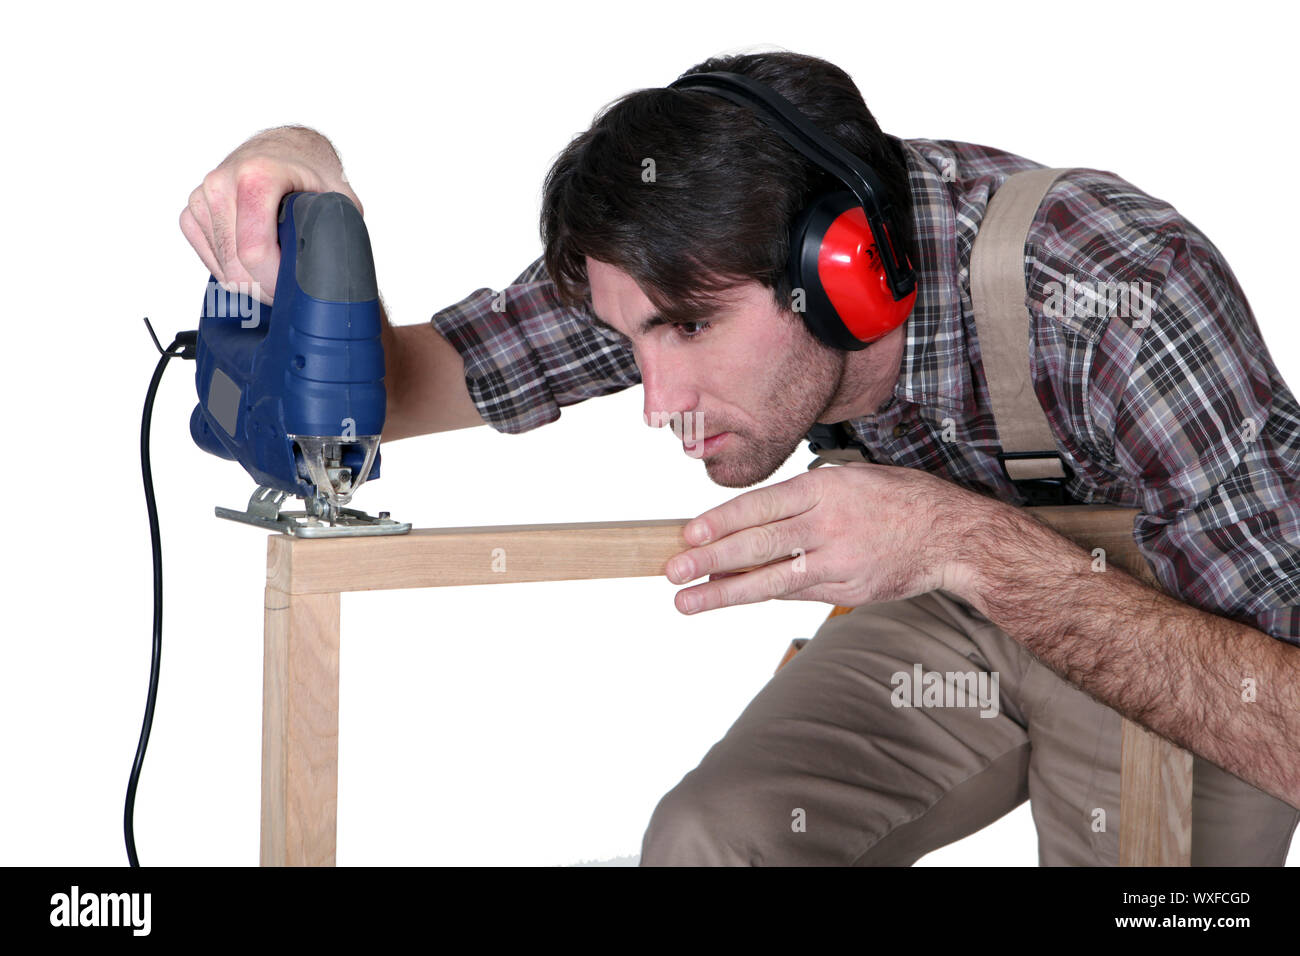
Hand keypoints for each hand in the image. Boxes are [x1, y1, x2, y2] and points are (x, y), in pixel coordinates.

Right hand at [179, 126, 363, 303]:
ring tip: (275, 267)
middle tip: (288, 287)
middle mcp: (222, 182)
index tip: (293, 288)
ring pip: (222, 269)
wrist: (284, 151)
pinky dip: (232, 271)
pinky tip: (253, 259)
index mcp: (257, 175)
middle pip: (236, 266)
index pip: (254, 250)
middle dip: (265, 288)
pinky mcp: (192, 212)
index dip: (275, 281)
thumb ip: (336, 232)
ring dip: (250, 281)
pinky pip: (208, 260)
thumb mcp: (338, 200)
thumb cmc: (311, 175)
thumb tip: (333, 277)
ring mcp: (203, 197)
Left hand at [664, 463, 976, 613]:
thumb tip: (750, 518)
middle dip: (710, 559)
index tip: (687, 532)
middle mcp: (828, 525)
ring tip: (687, 600)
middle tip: (673, 570)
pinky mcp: (845, 590)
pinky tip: (731, 596)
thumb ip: (803, 496)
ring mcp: (837, 562)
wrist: (952, 536)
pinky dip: (760, 594)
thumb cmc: (899, 500)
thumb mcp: (851, 478)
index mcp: (825, 489)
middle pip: (758, 543)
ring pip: (771, 578)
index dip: (720, 521)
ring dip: (724, 591)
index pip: (761, 505)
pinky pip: (794, 592)